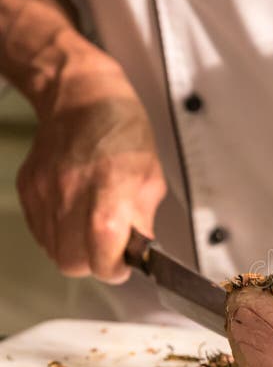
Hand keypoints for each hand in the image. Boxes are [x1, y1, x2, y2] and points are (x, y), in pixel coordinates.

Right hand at [16, 56, 165, 283]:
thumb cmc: (124, 133)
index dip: (113, 267)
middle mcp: (72, 192)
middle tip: (109, 251)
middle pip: (72, 261)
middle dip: (94, 264)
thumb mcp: (151, 177)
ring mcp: (45, 192)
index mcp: (110, 188)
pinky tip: (75, 216)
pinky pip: (40, 232)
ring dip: (76, 250)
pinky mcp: (28, 189)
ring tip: (93, 230)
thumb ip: (143, 220)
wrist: (81, 99)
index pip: (102, 249)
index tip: (122, 265)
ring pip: (54, 251)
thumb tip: (138, 252)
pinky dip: (59, 234)